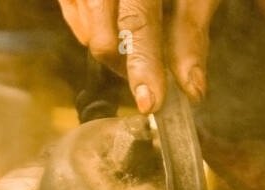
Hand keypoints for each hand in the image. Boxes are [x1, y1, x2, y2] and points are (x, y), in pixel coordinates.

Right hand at [57, 0, 220, 111]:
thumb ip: (191, 37)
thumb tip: (192, 90)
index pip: (139, 21)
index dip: (144, 65)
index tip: (150, 103)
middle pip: (103, 36)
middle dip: (126, 66)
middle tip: (150, 78)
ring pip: (85, 30)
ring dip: (111, 49)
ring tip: (136, 43)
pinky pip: (72, 12)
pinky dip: (92, 28)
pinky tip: (113, 22)